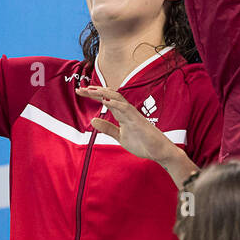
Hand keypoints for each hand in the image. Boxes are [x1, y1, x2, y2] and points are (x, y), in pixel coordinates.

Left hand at [77, 86, 198, 187]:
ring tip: (90, 90)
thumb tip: (92, 121)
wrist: (159, 152)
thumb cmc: (142, 143)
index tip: (81, 91)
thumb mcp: (119, 136)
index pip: (107, 99)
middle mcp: (128, 111)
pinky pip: (126, 109)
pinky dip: (115, 103)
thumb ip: (107, 128)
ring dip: (103, 93)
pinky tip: (105, 100)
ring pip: (117, 98)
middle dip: (95, 91)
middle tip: (80, 88)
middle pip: (110, 95)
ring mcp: (133, 115)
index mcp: (123, 114)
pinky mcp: (138, 121)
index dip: (94, 95)